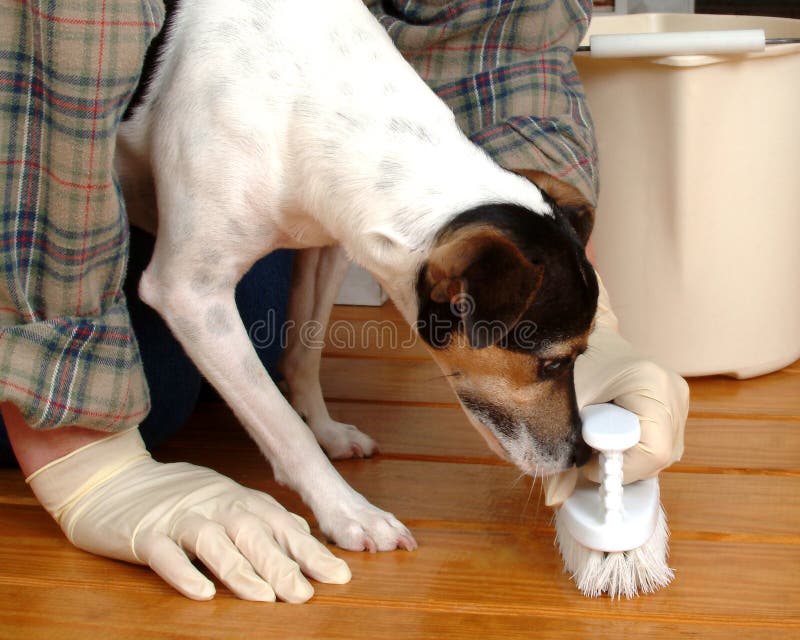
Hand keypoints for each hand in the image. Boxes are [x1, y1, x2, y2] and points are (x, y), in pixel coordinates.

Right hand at [27, 429, 350, 601]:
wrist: (113, 480)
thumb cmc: (178, 496)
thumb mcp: (227, 501)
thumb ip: (263, 520)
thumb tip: (304, 537)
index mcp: (239, 500)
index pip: (282, 525)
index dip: (310, 551)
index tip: (338, 576)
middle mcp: (216, 505)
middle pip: (253, 532)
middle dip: (282, 563)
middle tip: (305, 595)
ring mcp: (180, 517)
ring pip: (214, 542)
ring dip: (241, 570)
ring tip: (265, 598)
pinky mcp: (145, 534)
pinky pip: (164, 553)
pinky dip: (183, 573)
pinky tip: (201, 594)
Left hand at [544, 274, 689, 505]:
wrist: (585, 336)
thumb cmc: (571, 364)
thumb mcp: (560, 406)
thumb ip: (558, 452)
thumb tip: (555, 500)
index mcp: (651, 384)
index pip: (654, 450)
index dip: (619, 467)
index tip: (584, 462)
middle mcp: (673, 391)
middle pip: (661, 456)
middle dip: (623, 466)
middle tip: (587, 455)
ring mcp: (677, 396)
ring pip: (663, 453)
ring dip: (628, 458)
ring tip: (596, 439)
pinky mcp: (673, 402)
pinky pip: (661, 442)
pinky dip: (634, 448)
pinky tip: (611, 434)